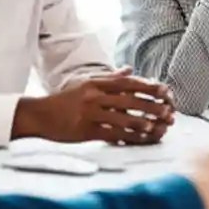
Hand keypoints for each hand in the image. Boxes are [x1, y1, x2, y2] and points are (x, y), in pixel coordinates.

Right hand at [14, 69, 175, 144]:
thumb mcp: (86, 83)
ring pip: (122, 118)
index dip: (148, 86)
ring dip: (142, 123)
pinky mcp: (85, 130)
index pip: (127, 82)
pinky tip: (139, 139)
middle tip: (168, 111)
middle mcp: (94, 95)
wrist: (40, 115)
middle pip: (129, 99)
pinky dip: (127, 137)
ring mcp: (89, 113)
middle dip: (151, 105)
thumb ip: (109, 77)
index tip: (165, 90)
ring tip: (158, 127)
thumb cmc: (65, 100)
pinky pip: (111, 134)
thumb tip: (130, 69)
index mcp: (96, 83)